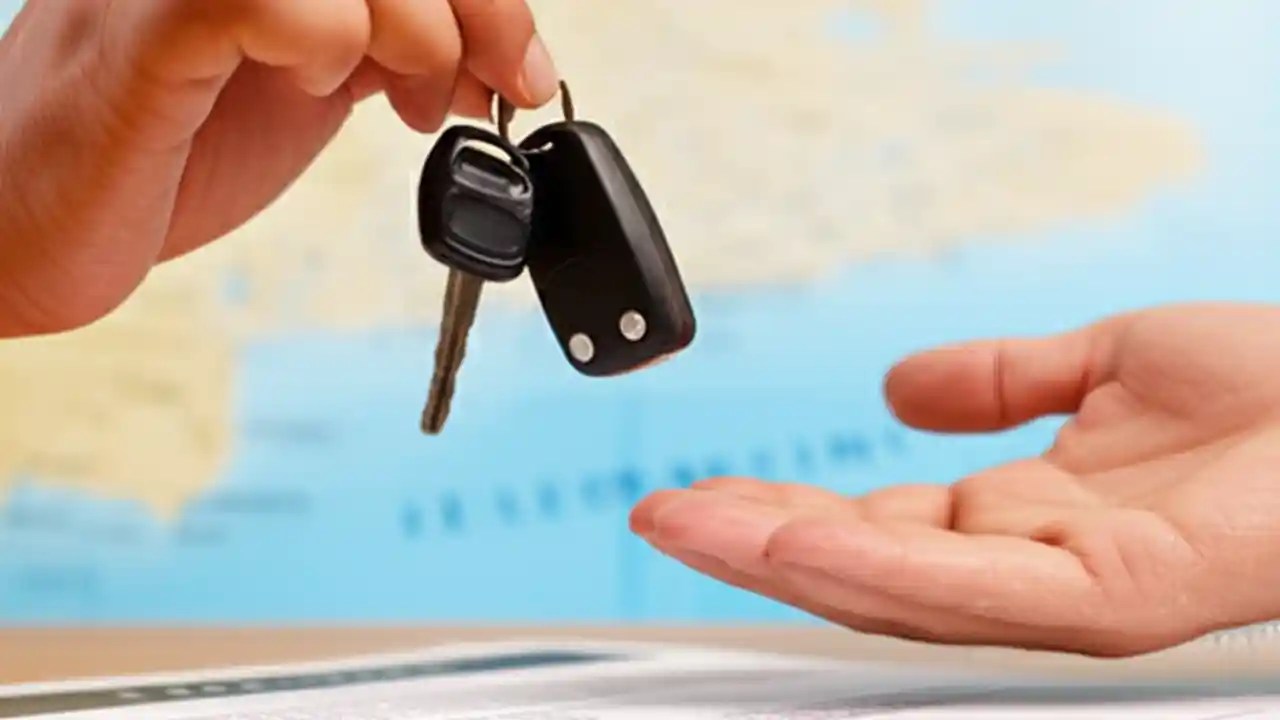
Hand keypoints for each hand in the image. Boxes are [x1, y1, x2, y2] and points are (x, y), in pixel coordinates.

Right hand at [0, 0, 556, 336]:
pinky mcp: (137, 37)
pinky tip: (317, 87)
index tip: (521, 66)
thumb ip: (378, 50)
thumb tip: (483, 52)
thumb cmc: (160, 157)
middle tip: (492, 90)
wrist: (28, 228)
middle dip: (477, 13)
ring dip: (416, 32)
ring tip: (403, 101)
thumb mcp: (303, 87)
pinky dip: (327, 44)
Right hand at [631, 303, 1279, 656]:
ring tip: (689, 533)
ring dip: (783, 562)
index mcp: (1028, 518)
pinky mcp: (1113, 598)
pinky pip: (973, 589)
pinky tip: (796, 550)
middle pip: (867, 570)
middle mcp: (1033, 567)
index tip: (706, 496)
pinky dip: (873, 571)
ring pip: (898, 590)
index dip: (785, 516)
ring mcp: (1068, 591)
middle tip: (662, 522)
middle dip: (756, 548)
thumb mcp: (1111, 360)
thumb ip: (1004, 376)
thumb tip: (902, 387)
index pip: (878, 530)